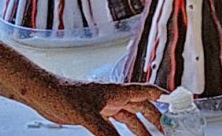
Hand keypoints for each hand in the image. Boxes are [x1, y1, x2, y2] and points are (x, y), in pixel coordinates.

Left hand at [37, 80, 163, 135]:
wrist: (45, 94)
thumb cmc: (65, 95)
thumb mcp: (87, 116)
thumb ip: (106, 132)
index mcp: (118, 91)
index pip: (146, 91)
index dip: (162, 96)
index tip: (176, 102)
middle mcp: (115, 97)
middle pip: (142, 105)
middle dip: (155, 117)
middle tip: (166, 130)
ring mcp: (105, 105)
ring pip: (130, 116)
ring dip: (141, 128)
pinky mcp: (95, 113)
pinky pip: (116, 123)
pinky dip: (125, 131)